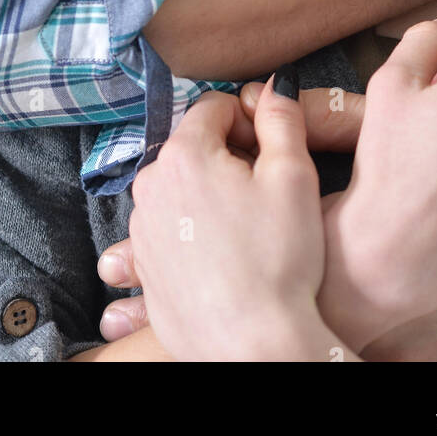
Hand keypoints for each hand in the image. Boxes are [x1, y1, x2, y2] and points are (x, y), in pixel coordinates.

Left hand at [110, 84, 337, 360]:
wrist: (253, 347)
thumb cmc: (279, 261)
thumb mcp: (294, 175)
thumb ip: (282, 117)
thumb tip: (272, 88)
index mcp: (183, 154)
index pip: (215, 107)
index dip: (249, 123)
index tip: (269, 155)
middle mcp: (150, 185)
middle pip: (195, 148)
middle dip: (228, 159)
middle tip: (264, 196)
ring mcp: (142, 229)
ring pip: (182, 189)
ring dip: (210, 197)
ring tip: (247, 233)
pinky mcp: (144, 267)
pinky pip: (171, 231)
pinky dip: (194, 234)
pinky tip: (226, 259)